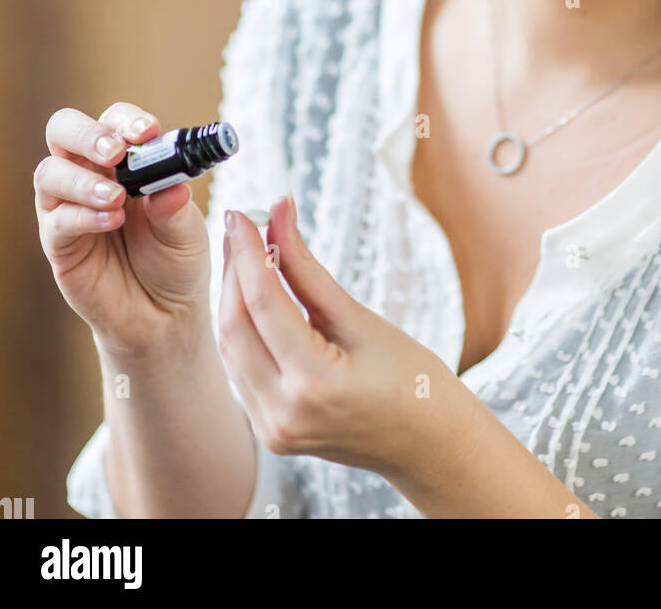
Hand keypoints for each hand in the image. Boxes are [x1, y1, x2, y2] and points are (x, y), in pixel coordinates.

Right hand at [37, 103, 210, 354]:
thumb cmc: (176, 261)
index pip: (113, 121)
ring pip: (50, 173)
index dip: (126, 119)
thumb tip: (172, 187)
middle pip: (64, 131)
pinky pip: (57, 221)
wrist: (165, 315)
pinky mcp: (59, 244)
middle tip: (115, 151)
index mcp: (125, 160)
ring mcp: (69, 207)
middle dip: (87, 134)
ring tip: (117, 197)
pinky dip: (84, 216)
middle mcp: (90, 175)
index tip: (148, 131)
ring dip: (82, 180)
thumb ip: (176, 208)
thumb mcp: (188, 232)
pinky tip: (113, 221)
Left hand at [218, 197, 455, 481]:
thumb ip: (308, 269)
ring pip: (230, 349)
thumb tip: (279, 215)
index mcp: (314, 384)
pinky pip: (240, 369)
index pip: (263, 304)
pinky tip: (251, 297)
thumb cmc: (412, 380)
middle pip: (234, 327)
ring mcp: (272, 429)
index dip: (248, 251)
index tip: (243, 214)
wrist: (430, 445)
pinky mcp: (269, 431)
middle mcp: (283, 413)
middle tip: (242, 226)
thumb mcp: (360, 318)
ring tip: (244, 253)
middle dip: (233, 271)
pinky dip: (241, 328)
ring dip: (232, 297)